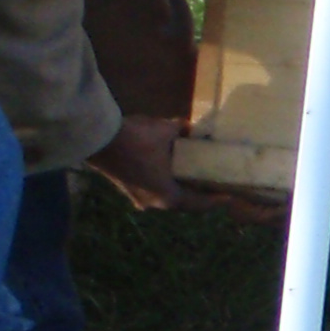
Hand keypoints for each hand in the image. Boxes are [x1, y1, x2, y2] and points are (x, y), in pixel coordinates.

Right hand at [85, 115, 268, 218]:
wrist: (99, 138)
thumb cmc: (138, 139)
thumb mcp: (165, 131)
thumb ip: (182, 130)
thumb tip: (189, 127)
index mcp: (168, 196)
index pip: (200, 204)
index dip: (217, 200)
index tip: (230, 195)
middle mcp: (155, 203)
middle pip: (184, 202)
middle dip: (199, 194)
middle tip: (215, 185)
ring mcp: (139, 198)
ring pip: (168, 197)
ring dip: (181, 189)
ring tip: (197, 178)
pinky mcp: (129, 189)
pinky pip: (155, 190)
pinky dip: (167, 183)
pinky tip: (173, 172)